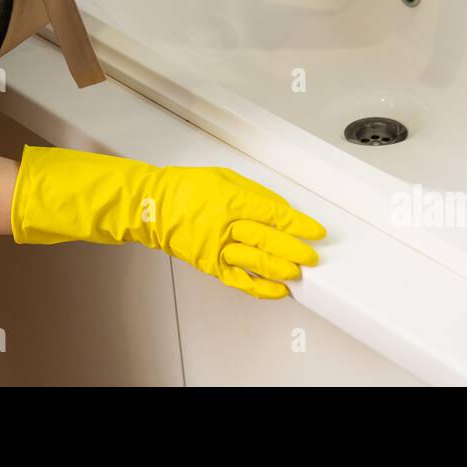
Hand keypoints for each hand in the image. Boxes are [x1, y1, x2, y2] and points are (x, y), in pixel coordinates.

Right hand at [11, 145, 326, 298]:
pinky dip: (260, 288)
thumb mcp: (224, 176)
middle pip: (268, 241)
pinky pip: (239, 281)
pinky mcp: (209, 264)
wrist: (152, 206)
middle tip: (312, 255)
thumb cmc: (185, 188)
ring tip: (300, 272)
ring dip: (282, 269)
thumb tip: (281, 209)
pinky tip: (277, 290)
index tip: (315, 230)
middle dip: (295, 249)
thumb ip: (254, 192)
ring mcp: (216, 247)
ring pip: (256, 262)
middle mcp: (225, 225)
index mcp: (231, 199)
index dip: (298, 225)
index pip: (274, 215)